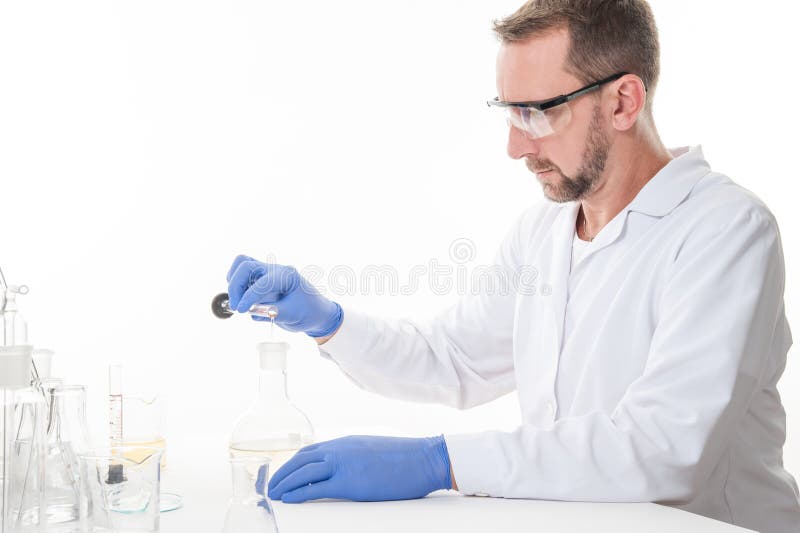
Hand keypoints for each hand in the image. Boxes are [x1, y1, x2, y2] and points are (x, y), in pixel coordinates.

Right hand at [226, 255, 342, 336]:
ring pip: (242, 264)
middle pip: (246, 266)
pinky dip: (236, 283)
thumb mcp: (294, 316)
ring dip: (234, 283)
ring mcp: (268, 273)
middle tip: (237, 307)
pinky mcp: (261, 279)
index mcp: (288, 276)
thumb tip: (253, 311)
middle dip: (236, 286)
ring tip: (238, 302)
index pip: (263, 282)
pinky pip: (243, 273)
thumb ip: (274, 313)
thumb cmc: (308, 312)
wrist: (316, 312)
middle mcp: (276, 270)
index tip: (242, 310)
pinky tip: (242, 298)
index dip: (249, 296)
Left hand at [267, 435, 452, 502]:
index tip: (283, 473)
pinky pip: (316, 488)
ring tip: (275, 494)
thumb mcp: (372, 451)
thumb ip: (353, 457)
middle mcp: (340, 449)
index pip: (309, 451)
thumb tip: (342, 470)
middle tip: (272, 485)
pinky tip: (289, 499)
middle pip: (300, 460)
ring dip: (285, 483)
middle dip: (283, 473)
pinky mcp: (350, 483)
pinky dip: (298, 493)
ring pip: (303, 472)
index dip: (292, 463)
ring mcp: (344, 464)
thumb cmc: (405, 459)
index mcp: (345, 442)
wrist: (424, 459)